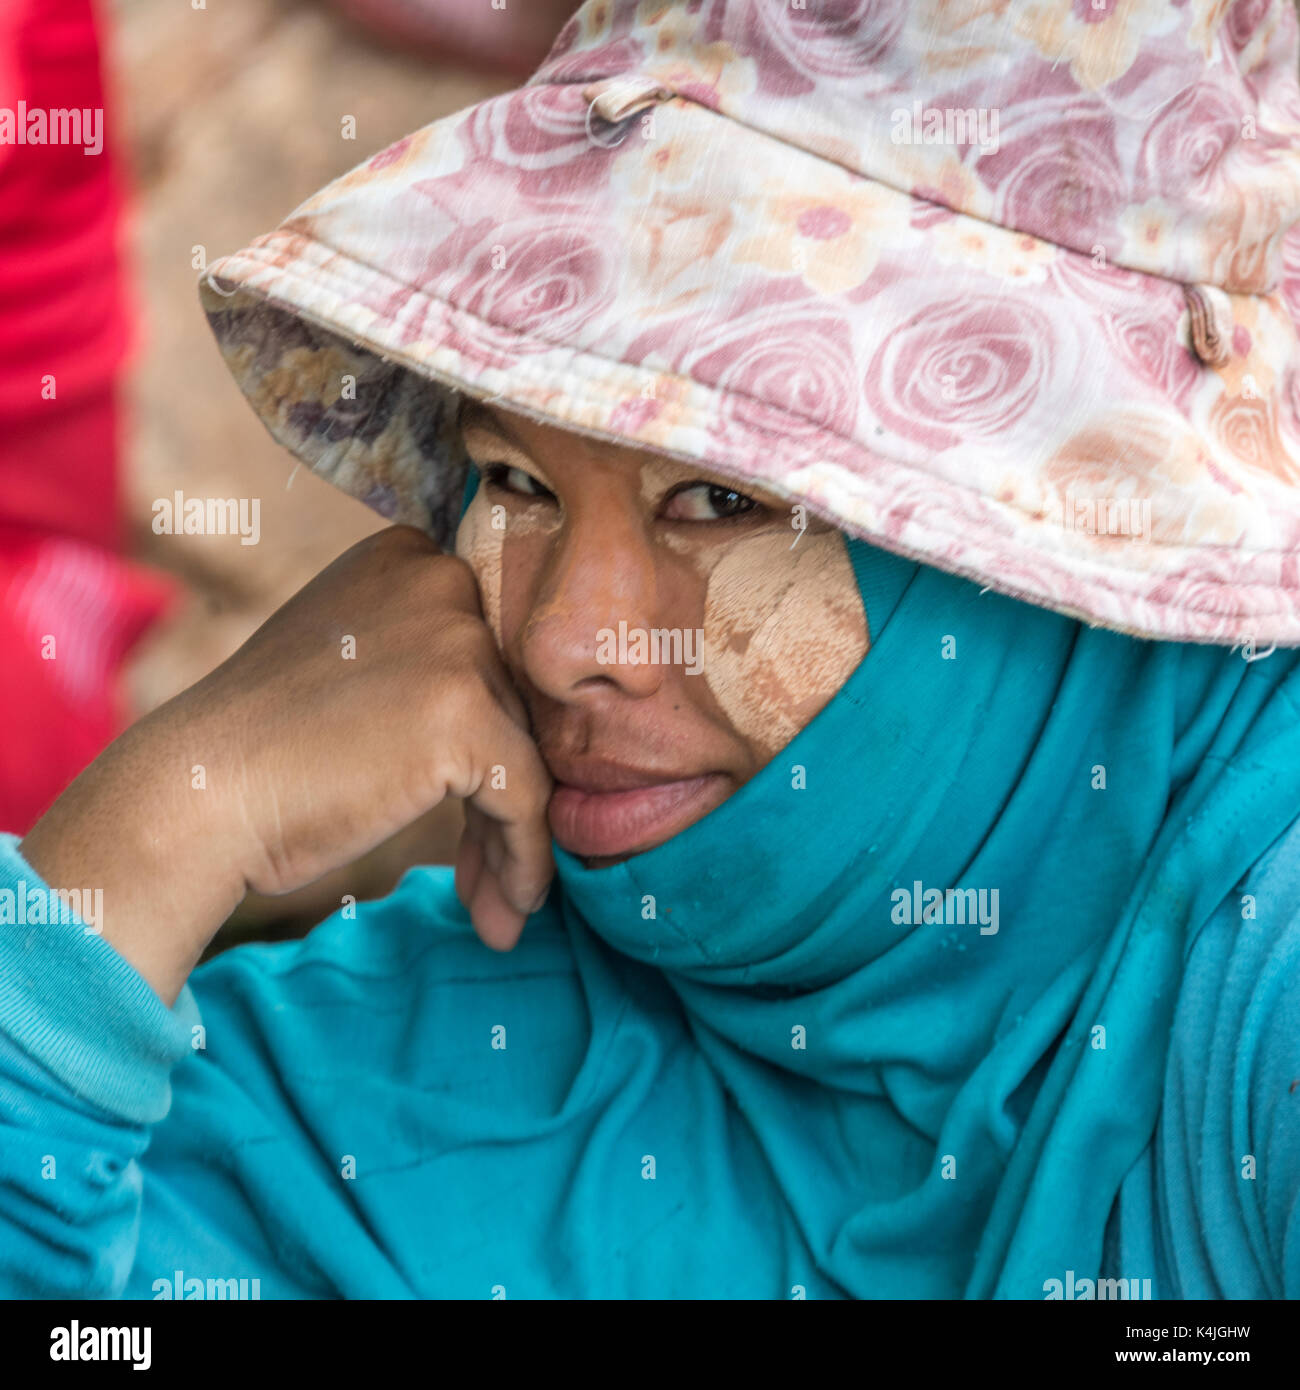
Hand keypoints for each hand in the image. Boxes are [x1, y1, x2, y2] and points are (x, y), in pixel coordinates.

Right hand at [22, 526, 553, 1003]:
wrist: (195, 793)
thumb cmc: (261, 750)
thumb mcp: (348, 664)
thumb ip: (424, 668)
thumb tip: (517, 736)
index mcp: (409, 558)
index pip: (491, 656)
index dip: (493, 741)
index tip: (482, 812)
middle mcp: (441, 580)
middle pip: (513, 707)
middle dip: (503, 799)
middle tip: (488, 876)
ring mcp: (457, 641)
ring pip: (526, 756)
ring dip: (513, 841)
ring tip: (498, 908)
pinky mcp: (466, 712)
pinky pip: (528, 799)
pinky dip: (524, 860)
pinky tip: (506, 914)